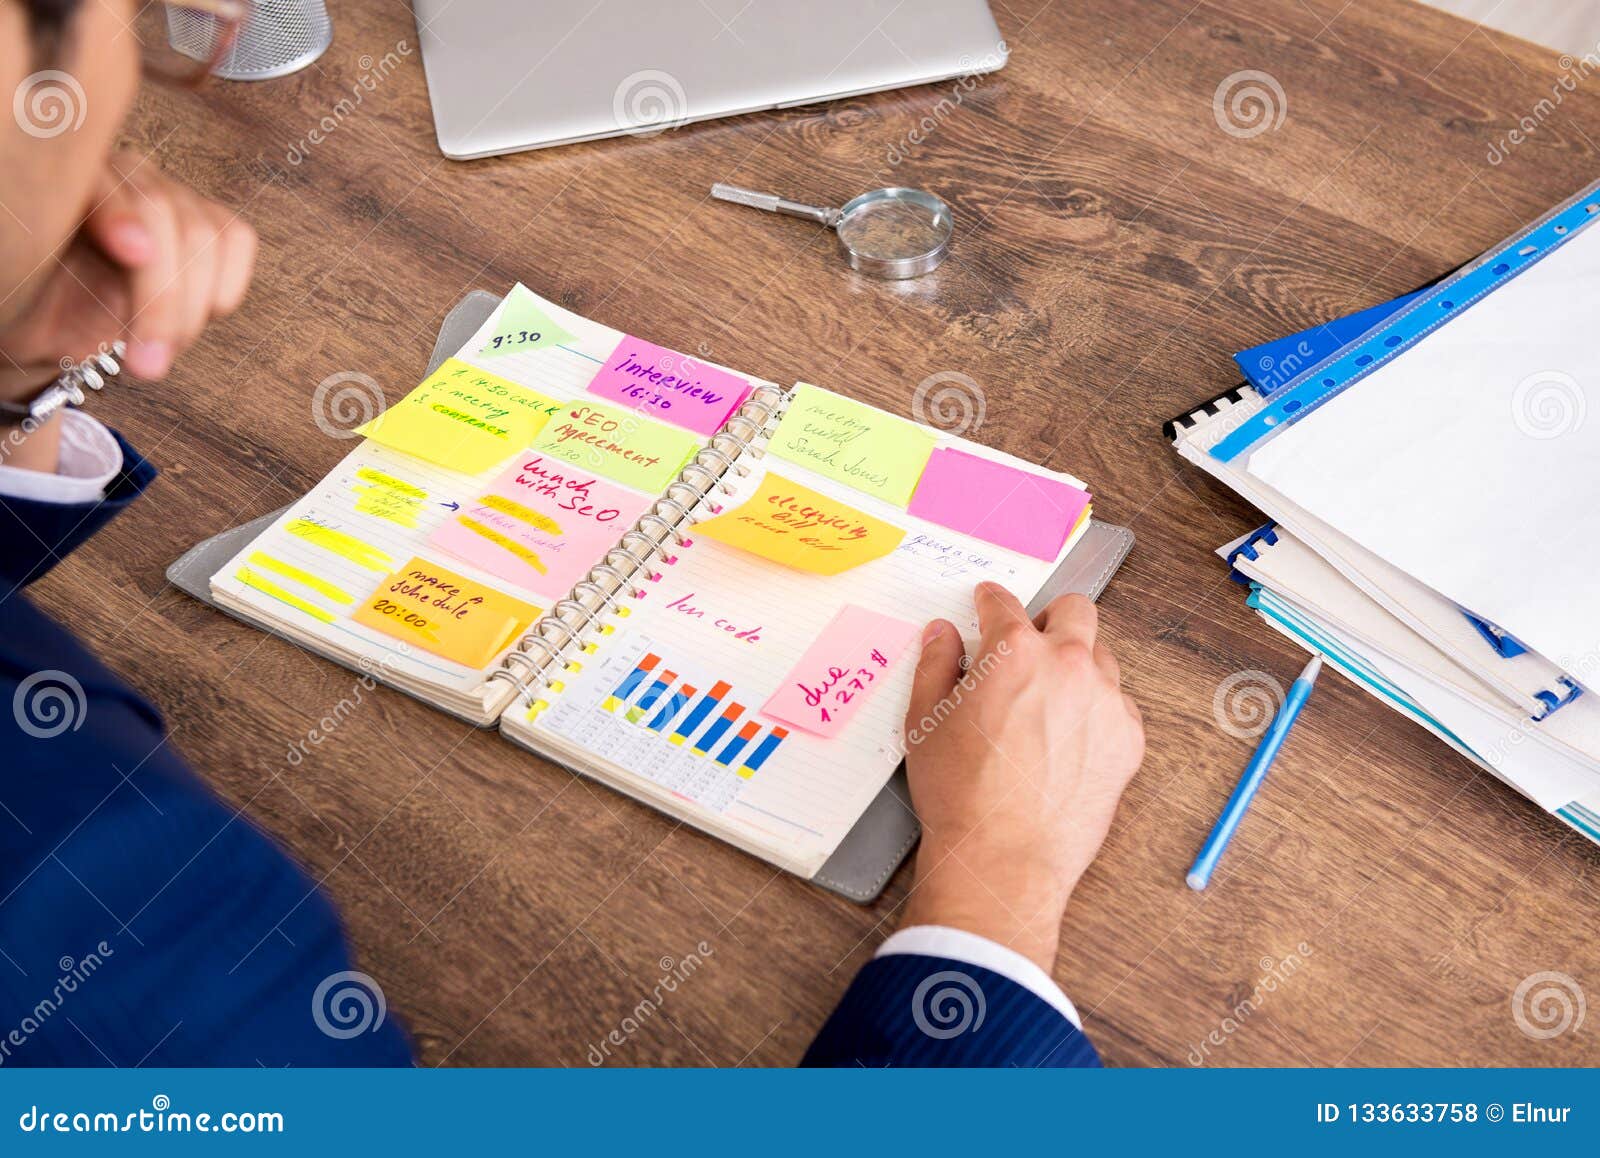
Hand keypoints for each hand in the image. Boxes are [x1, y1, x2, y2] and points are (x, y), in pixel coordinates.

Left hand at [0, 149, 256, 399]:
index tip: (133, 255)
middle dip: (162, 297)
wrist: (48, 321)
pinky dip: (224, 287)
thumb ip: (35, 260)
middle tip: (145, 366)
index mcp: (59, 179)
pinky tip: (194, 320)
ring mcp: (166, 193)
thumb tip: (118, 256)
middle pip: (163, 213)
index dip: (120, 213)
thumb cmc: (23, 303)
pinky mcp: (206, 222)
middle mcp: (116, 173)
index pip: (98, 179)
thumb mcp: (15, 286)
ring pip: (205, 235)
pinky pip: (236, 241)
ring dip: (189, 311)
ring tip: (155, 357)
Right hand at [900, 583, 1144, 971]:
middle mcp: (1068, 664)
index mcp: (1013, 652)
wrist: (1004, 857)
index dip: (989, 601)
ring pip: (1100, 657)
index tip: (988, 604)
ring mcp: (1105, 701)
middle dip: (1050, 617)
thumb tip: (941, 635)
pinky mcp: (1128, 739)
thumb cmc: (962, 795)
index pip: (1004, 603)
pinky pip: (1118, 705)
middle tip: (1028, 644)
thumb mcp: (924, 722)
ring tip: (1046, 702)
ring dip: (1075, 665)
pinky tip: (1067, 740)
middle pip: (1075, 610)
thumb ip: (934, 666)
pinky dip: (1095, 710)